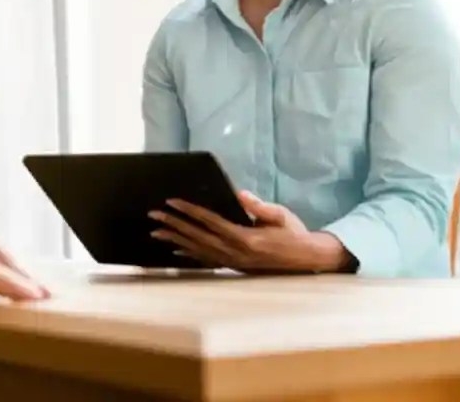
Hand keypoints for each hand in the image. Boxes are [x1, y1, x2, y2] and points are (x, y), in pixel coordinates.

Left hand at [149, 191, 352, 273]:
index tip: (171, 201)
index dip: (189, 211)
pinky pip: (206, 260)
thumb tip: (239, 194)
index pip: (210, 221)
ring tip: (156, 231)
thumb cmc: (293, 233)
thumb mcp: (280, 216)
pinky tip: (175, 249)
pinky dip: (189, 254)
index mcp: (245, 237)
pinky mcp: (233, 266)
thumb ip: (259, 207)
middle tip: (153, 215)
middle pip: (197, 236)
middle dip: (174, 224)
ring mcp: (232, 261)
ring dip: (176, 239)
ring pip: (198, 249)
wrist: (305, 259)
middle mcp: (235, 252)